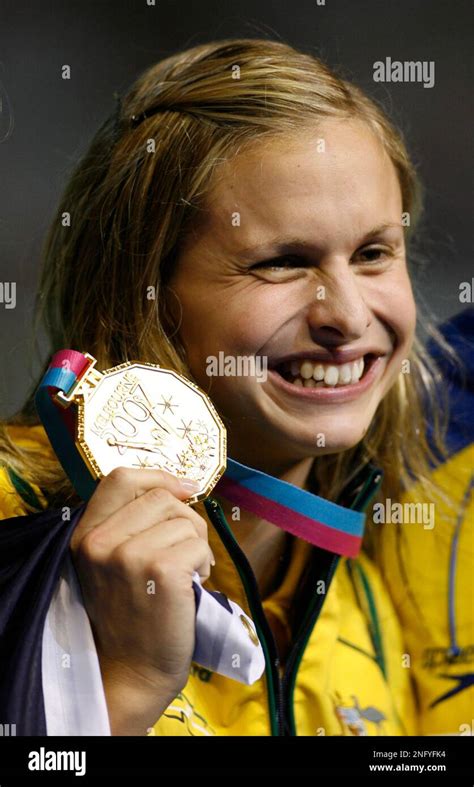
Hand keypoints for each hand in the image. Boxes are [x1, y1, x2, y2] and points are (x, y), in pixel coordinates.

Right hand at [69, 467, 213, 732]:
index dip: (158, 477)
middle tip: (187, 552)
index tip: (184, 490)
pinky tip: (194, 585)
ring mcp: (128, 556)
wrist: (131, 672)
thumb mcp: (110, 564)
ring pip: (186, 522)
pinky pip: (199, 545)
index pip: (121, 478)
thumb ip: (130, 525)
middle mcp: (100, 542)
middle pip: (162, 497)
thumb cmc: (130, 616)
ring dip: (197, 545)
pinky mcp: (160, 571)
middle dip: (187, 520)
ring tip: (188, 575)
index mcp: (84, 534)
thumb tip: (181, 488)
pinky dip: (204, 563)